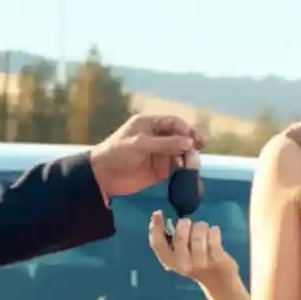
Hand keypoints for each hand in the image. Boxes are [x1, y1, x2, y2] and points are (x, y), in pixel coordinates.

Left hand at [89, 114, 203, 196]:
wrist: (102, 176)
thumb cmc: (117, 153)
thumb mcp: (140, 144)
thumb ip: (165, 143)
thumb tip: (189, 142)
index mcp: (150, 124)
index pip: (174, 123)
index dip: (186, 130)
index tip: (194, 140)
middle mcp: (158, 137)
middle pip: (180, 138)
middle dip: (190, 144)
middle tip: (198, 151)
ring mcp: (159, 154)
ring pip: (181, 154)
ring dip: (189, 158)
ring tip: (194, 165)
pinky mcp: (160, 171)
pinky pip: (176, 169)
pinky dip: (185, 172)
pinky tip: (191, 176)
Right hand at [147, 212, 239, 288]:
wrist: (220, 282)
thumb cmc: (197, 264)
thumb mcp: (180, 256)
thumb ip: (171, 242)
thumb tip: (159, 218)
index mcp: (171, 262)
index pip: (157, 243)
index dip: (156, 227)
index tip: (158, 213)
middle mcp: (183, 263)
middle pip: (180, 233)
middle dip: (186, 224)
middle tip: (191, 227)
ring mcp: (200, 261)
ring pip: (198, 231)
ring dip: (202, 226)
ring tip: (204, 232)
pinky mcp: (217, 258)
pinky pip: (213, 233)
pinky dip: (214, 230)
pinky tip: (214, 235)